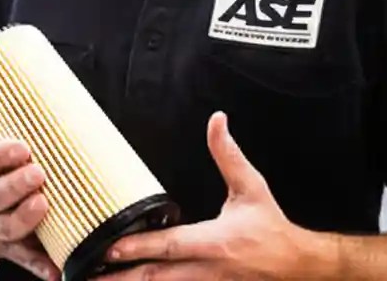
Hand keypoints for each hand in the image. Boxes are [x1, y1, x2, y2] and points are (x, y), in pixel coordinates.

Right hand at [0, 139, 61, 280]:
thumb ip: (7, 151)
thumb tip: (52, 120)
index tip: (23, 148)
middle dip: (13, 185)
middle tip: (38, 173)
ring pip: (4, 227)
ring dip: (24, 218)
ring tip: (42, 205)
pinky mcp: (6, 250)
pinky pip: (23, 259)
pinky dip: (39, 266)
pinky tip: (56, 271)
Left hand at [98, 113, 326, 279]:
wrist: (299, 266)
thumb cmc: (272, 229)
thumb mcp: (252, 188)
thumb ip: (228, 155)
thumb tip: (216, 121)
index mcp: (214, 242)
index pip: (168, 246)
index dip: (137, 247)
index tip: (108, 247)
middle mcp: (207, 270)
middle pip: (156, 278)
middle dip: (120, 277)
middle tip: (87, 275)